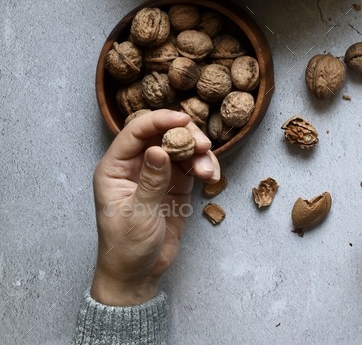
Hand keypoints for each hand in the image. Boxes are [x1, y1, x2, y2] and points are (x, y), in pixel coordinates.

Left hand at [90, 109, 219, 306]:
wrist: (138, 275)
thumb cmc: (126, 246)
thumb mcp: (138, 214)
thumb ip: (151, 181)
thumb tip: (159, 148)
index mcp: (116, 166)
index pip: (136, 131)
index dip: (159, 120)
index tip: (183, 120)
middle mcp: (136, 163)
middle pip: (162, 133)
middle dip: (186, 135)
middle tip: (204, 146)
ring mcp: (158, 172)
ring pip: (181, 146)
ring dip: (199, 153)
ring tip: (208, 171)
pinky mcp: (175, 183)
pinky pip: (192, 164)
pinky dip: (204, 166)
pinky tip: (211, 177)